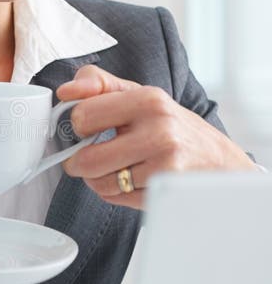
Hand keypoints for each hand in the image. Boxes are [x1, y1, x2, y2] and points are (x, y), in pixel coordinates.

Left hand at [56, 65, 254, 209]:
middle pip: (86, 159)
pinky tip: (130, 180)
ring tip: (114, 168)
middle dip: (79, 162)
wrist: (218, 161)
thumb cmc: (171, 125)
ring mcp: (164, 163)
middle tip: (88, 157)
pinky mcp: (164, 190)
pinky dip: (115, 193)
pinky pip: (116, 199)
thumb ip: (99, 84)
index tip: (87, 128)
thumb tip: (65, 92)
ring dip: (98, 180)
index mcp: (148, 99)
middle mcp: (159, 130)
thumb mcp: (139, 94)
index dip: (77, 126)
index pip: (83, 116)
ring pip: (99, 184)